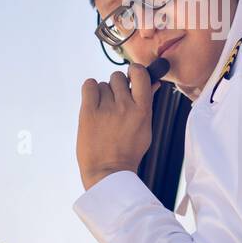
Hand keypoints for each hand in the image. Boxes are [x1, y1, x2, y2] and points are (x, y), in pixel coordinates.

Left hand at [77, 63, 160, 189]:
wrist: (108, 171)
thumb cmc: (128, 151)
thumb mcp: (145, 127)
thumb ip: (147, 103)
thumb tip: (153, 83)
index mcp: (142, 110)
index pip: (140, 74)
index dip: (134, 71)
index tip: (131, 76)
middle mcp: (125, 106)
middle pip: (118, 77)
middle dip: (117, 87)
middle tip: (115, 102)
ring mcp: (106, 109)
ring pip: (103, 84)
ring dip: (103, 93)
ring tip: (104, 111)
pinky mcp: (88, 112)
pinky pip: (89, 85)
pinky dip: (90, 90)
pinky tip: (93, 102)